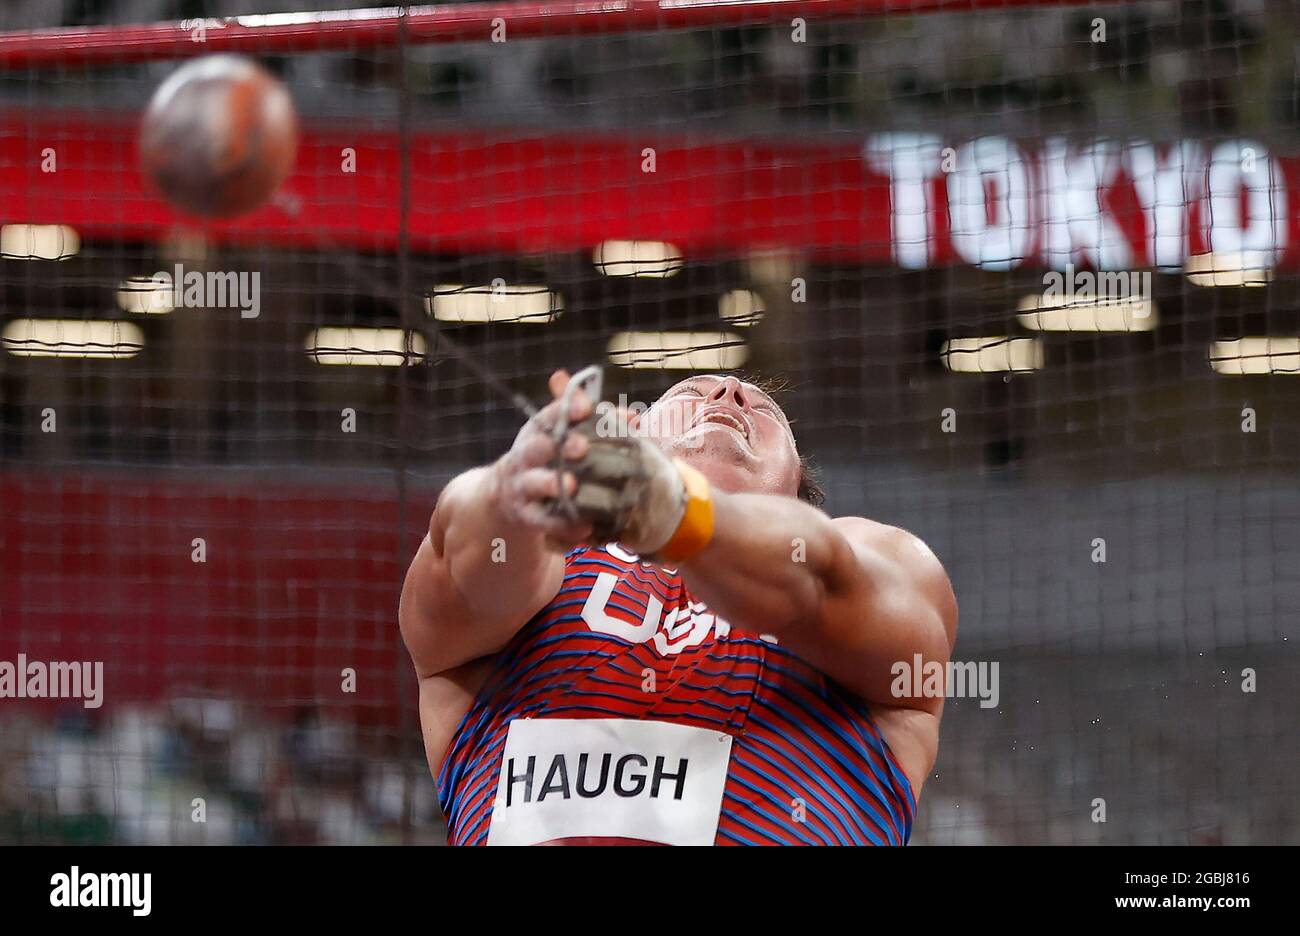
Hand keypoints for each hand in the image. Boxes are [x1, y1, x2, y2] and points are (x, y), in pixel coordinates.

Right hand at [490, 369, 596, 550]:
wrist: (509, 494)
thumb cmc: (548, 458)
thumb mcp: (562, 436)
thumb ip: (596, 424)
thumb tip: (633, 416)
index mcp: (537, 431)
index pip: (550, 415)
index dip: (566, 409)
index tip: (585, 407)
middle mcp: (525, 456)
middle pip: (537, 447)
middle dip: (559, 446)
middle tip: (582, 446)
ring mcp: (523, 485)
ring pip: (534, 483)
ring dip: (551, 484)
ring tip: (571, 485)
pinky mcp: (526, 514)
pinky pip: (543, 521)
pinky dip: (563, 525)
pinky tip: (584, 528)